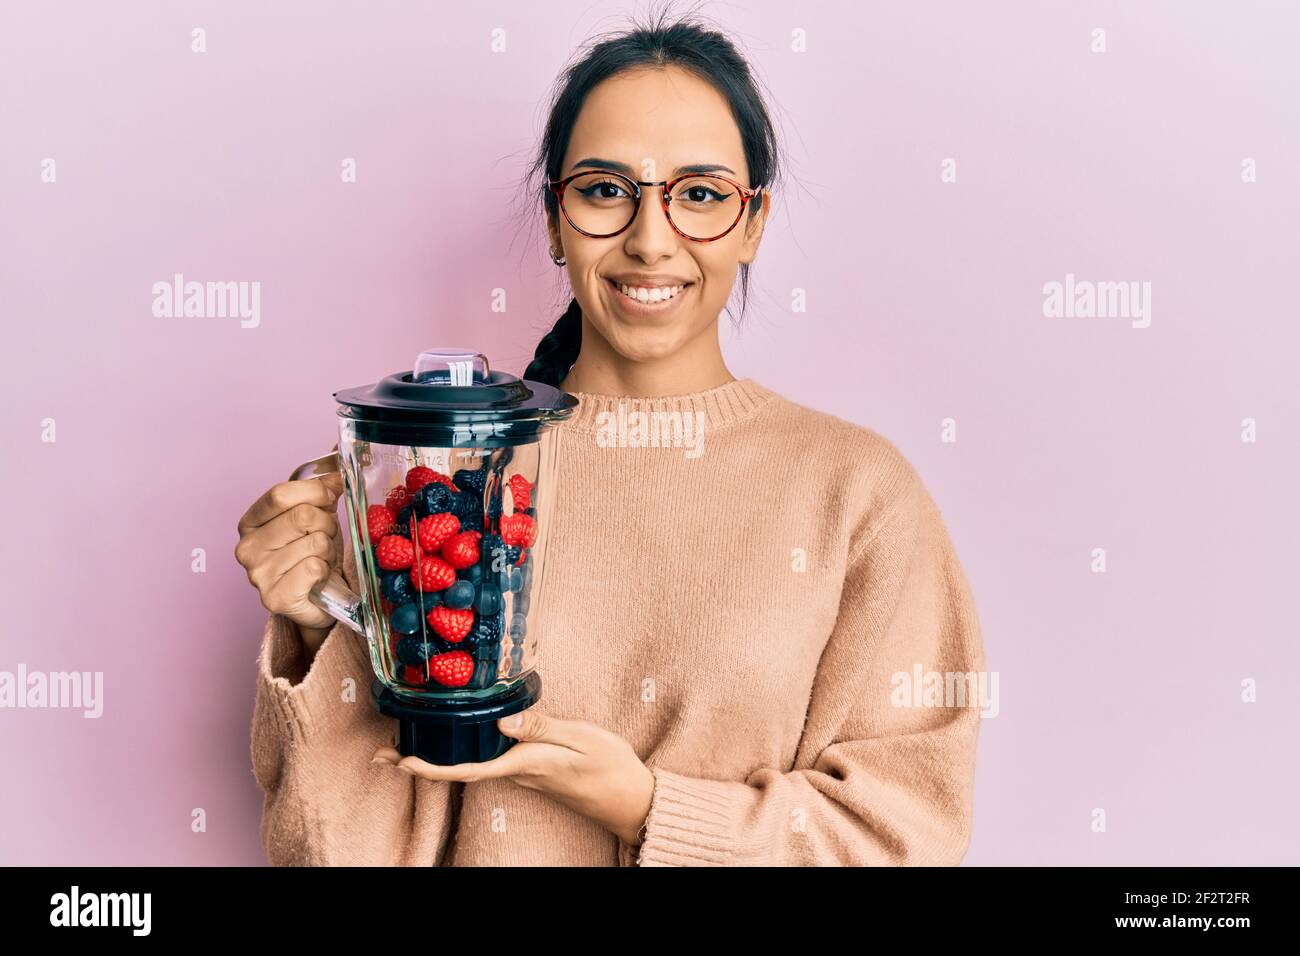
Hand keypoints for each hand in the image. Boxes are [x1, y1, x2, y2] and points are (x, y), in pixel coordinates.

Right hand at [235, 464, 346, 656]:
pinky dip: (325, 570)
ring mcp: (257, 575)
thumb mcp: (318, 513)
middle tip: (325, 536)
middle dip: (326, 523)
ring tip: (321, 558)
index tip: (332, 495)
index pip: (280, 493)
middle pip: (301, 516)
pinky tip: (317, 577)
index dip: (315, 491)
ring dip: (329, 549)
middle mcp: (246, 548)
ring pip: (314, 543)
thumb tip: (340, 446)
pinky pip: (315, 568)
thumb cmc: (314, 553)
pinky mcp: (275, 599)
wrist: (319, 599)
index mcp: (251, 521)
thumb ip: (323, 481)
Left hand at [372, 709, 654, 846]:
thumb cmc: (611, 768)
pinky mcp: (533, 770)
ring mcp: (524, 775)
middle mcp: (518, 773)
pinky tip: (459, 737)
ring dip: (438, 757)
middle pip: (459, 769)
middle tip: (380, 753)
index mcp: (525, 765)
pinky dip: (466, 751)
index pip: (466, 770)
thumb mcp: (582, 739)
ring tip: (406, 743)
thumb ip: (542, 727)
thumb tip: (501, 719)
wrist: (634, 799)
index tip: (396, 762)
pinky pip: (491, 760)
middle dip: (419, 763)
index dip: (428, 768)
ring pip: (472, 765)